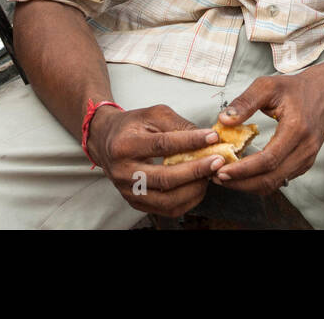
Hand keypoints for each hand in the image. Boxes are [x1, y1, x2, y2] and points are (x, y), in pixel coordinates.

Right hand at [86, 104, 223, 217]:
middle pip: (165, 178)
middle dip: (196, 170)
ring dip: (194, 188)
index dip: (190, 142)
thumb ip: (178, 124)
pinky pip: (166, 209)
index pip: (162, 145)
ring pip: (167, 200)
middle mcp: (123, 172)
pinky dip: (188, 200)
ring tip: (210, 174)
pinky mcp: (136, 203)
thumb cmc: (132, 125)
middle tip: (218, 161)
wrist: (106, 141)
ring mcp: (128, 191)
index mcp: (124, 145)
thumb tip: (206, 138)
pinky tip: (199, 185)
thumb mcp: (153, 114)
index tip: (212, 137)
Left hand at [212, 70, 323, 194]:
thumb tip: (224, 120)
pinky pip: (280, 179)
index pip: (268, 160)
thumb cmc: (295, 88)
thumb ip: (245, 102)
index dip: (243, 170)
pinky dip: (260, 181)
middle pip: (270, 178)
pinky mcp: (305, 163)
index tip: (221, 171)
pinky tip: (244, 174)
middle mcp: (305, 148)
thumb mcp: (268, 86)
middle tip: (217, 178)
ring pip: (275, 183)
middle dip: (241, 183)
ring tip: (226, 177)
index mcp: (297, 129)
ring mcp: (307, 158)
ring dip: (249, 185)